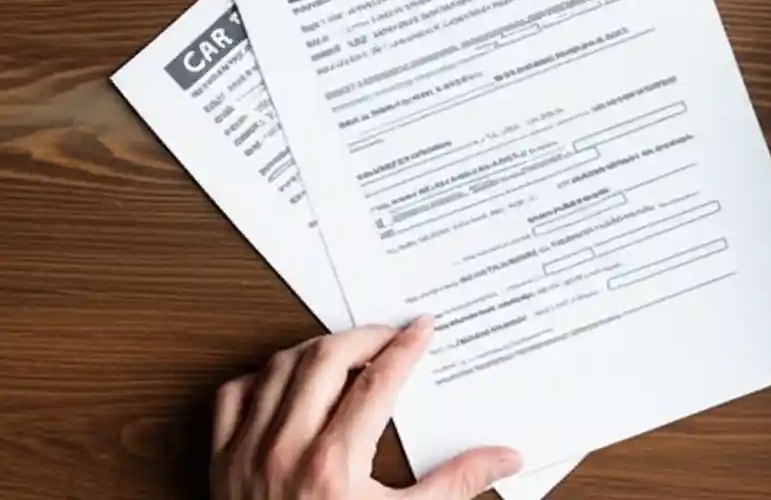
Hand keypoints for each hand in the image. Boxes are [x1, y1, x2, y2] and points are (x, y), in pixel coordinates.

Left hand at [212, 318, 520, 499]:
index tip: (422, 329)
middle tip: (388, 335)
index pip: (378, 381)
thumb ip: (455, 484)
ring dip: (315, 349)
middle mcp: (287, 449)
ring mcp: (248, 451)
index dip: (405, 347)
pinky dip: (262, 376)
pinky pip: (235, 394)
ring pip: (280, 366)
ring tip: (345, 351)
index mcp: (335, 464)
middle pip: (327, 359)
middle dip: (364, 337)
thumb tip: (505, 457)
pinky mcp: (221, 461)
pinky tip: (288, 379)